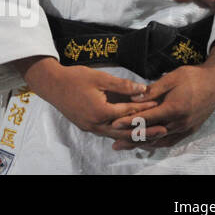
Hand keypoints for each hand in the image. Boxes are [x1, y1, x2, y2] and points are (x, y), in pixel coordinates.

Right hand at [25, 57, 153, 140]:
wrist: (51, 84)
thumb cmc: (74, 78)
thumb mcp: (99, 77)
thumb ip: (121, 85)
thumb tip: (142, 89)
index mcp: (100, 112)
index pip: (128, 112)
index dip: (144, 107)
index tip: (158, 104)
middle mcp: (96, 125)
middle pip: (126, 132)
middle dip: (145, 131)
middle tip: (164, 130)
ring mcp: (91, 128)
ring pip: (117, 136)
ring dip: (134, 135)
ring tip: (151, 134)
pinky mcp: (87, 127)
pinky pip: (108, 133)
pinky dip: (121, 133)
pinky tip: (130, 132)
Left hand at [110, 61, 214, 149]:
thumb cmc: (192, 77)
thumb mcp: (170, 78)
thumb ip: (152, 90)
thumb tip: (133, 98)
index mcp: (174, 108)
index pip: (147, 118)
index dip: (129, 122)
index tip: (114, 124)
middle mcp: (181, 122)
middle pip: (152, 133)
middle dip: (133, 139)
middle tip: (115, 144)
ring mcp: (186, 128)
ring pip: (161, 140)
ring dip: (144, 144)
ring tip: (127, 146)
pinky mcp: (190, 130)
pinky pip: (172, 140)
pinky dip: (158, 143)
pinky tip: (148, 144)